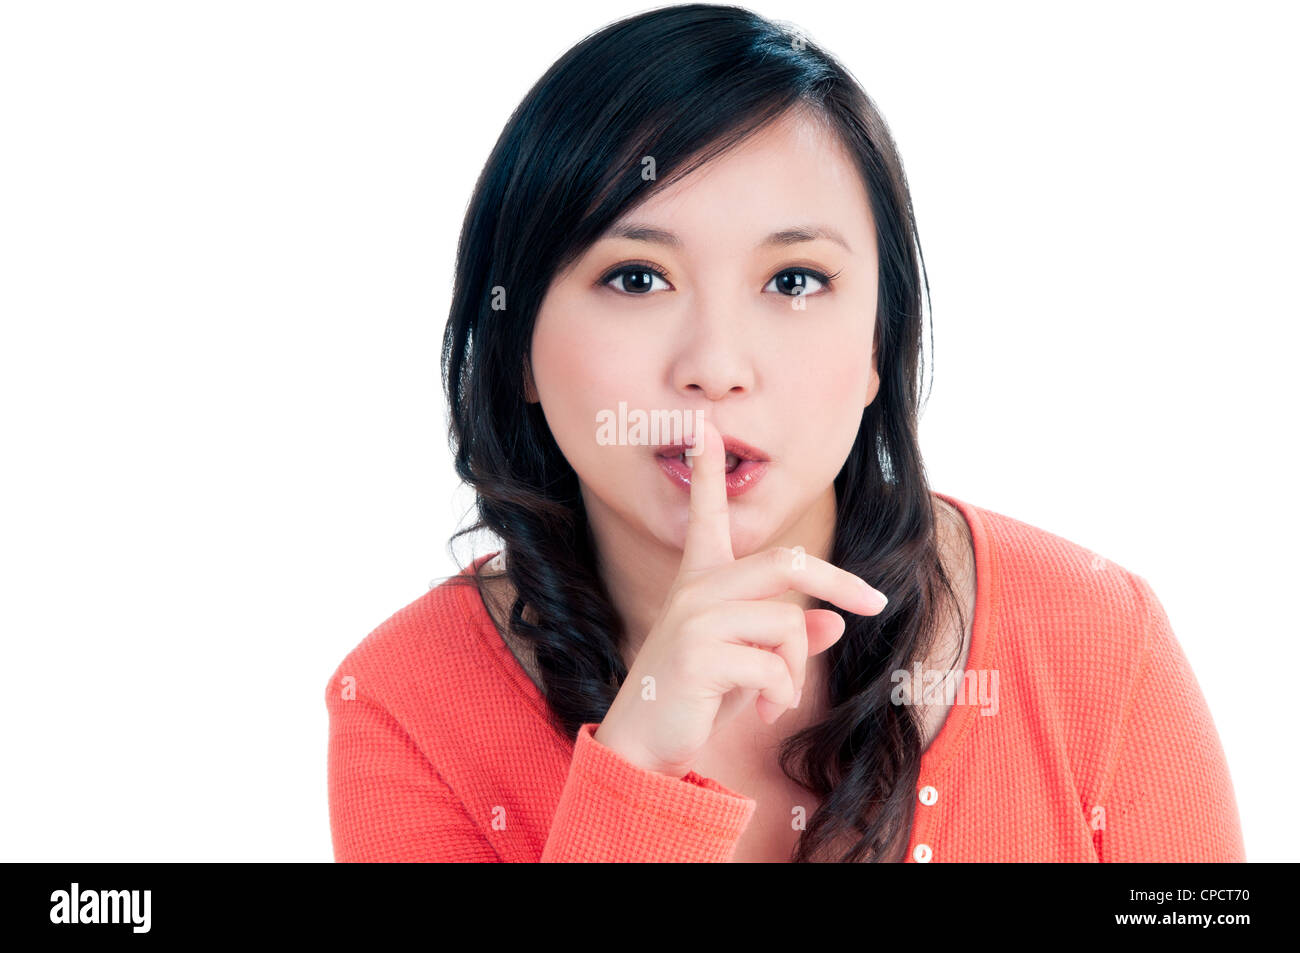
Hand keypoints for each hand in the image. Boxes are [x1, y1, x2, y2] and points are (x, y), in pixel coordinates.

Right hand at [594, 415, 888, 777]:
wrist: (645, 745)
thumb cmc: (698, 698)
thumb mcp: (751, 665)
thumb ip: (790, 639)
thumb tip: (835, 622)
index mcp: (702, 583)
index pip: (706, 515)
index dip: (707, 470)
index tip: (704, 426)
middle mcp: (697, 590)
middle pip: (787, 562)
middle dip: (839, 580)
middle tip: (873, 604)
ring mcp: (695, 619)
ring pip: (788, 623)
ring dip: (797, 671)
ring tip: (775, 699)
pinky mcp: (698, 653)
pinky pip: (774, 666)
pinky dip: (780, 696)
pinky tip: (759, 713)